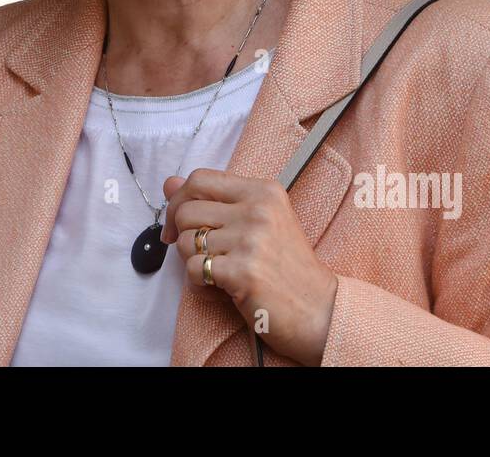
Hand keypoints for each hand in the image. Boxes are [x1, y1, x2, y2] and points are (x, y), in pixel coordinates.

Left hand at [161, 168, 337, 365]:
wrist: (319, 309)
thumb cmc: (287, 267)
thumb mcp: (258, 222)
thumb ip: (215, 200)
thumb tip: (169, 183)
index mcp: (263, 191)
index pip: (200, 179)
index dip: (178, 200)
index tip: (176, 222)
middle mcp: (258, 210)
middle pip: (186, 210)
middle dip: (181, 235)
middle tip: (199, 253)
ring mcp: (251, 240)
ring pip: (185, 241)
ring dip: (192, 261)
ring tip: (217, 270)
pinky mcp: (242, 272)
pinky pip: (194, 269)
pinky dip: (198, 282)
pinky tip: (219, 286)